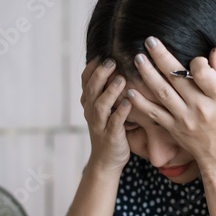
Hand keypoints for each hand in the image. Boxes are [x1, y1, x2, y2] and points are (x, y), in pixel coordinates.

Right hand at [80, 58, 131, 172]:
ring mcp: (100, 125)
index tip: (102, 53)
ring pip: (100, 106)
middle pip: (91, 90)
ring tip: (121, 79)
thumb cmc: (110, 130)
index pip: (86, 80)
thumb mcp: (105, 109)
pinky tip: (128, 102)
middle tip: (111, 60)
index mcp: (89, 103)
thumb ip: (108, 90)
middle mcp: (91, 112)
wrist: (106, 161)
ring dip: (110, 92)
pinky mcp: (111, 137)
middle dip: (100, 74)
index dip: (92, 67)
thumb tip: (119, 64)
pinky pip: (114, 123)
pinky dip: (121, 112)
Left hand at [126, 38, 215, 166]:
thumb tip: (212, 52)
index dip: (196, 62)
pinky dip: (141, 103)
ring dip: (148, 74)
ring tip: (138, 58)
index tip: (194, 59)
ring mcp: (184, 118)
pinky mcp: (173, 128)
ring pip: (163, 92)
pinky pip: (154, 113)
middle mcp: (200, 107)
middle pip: (177, 78)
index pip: (203, 73)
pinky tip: (130, 90)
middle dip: (161, 57)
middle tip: (149, 42)